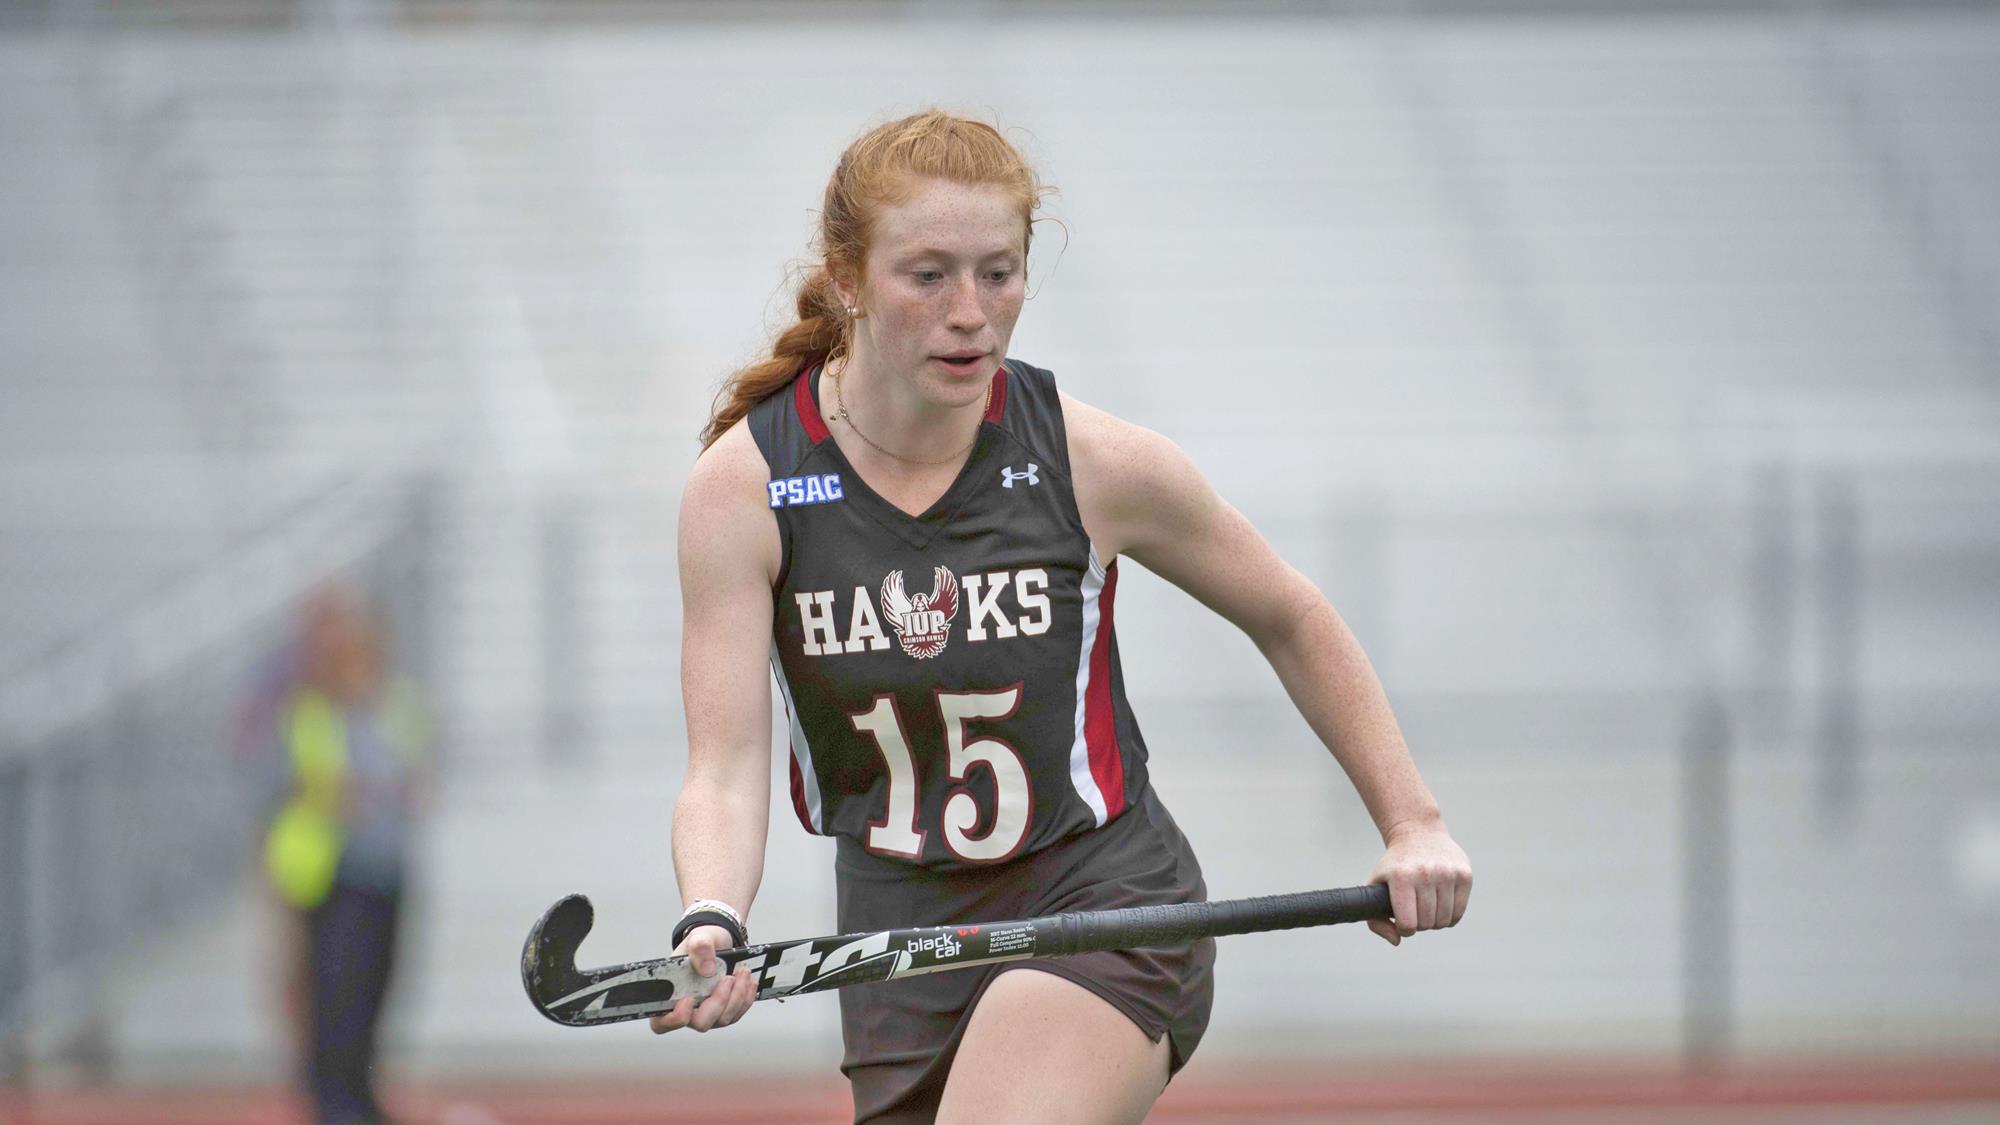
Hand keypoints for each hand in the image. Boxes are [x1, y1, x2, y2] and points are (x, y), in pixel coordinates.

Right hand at [648, 924, 755, 1033]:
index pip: (661, 1022)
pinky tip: (748, 982)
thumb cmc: (700, 944)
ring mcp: (706, 1013)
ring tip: (743, 972)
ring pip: (722, 1019)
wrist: (717, 943)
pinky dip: (745, 998)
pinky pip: (736, 1014)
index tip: (688, 1000)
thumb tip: (707, 969)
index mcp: (667, 995)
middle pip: (700, 1022)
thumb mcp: (698, 937)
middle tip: (727, 978)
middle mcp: (686, 1010)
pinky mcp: (723, 1012)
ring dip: (737, 997)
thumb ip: (699, 947)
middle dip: (719, 1001)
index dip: (674, 1019)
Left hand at [1365, 823, 1471, 945]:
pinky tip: (1440, 905)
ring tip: (1426, 907)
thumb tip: (1397, 941)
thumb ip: (1375, 920)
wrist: (1418, 834)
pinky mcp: (1464, 875)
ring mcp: (1447, 873)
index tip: (1402, 920)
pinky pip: (1458, 913)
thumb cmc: (1395, 866)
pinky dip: (1449, 916)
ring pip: (1444, 921)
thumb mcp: (1375, 886)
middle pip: (1426, 924)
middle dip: (1419, 924)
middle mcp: (1425, 874)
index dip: (1404, 928)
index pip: (1407, 923)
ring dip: (1434, 921)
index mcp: (1401, 877)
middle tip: (1415, 911)